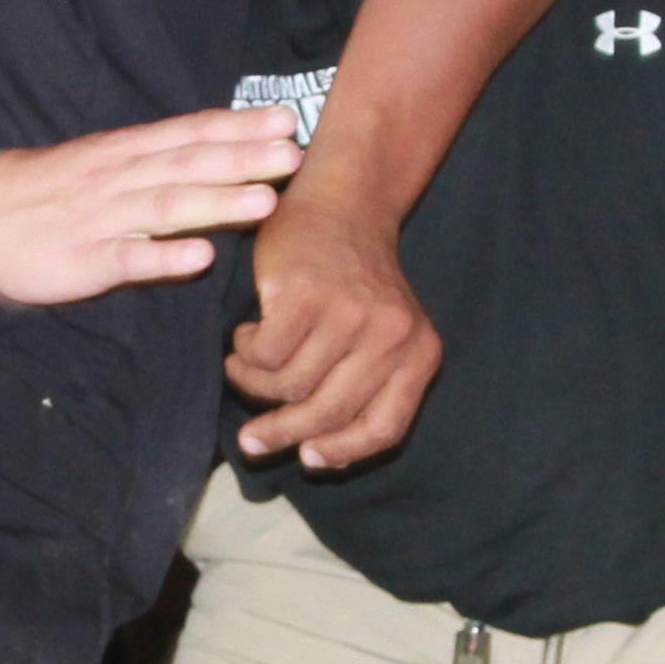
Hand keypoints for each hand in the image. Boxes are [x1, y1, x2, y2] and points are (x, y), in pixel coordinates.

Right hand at [0, 110, 301, 311]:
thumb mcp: (104, 161)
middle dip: (242, 159)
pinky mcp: (84, 260)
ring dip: (217, 202)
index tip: (286, 119)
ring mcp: (103, 218)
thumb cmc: (51, 190)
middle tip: (292, 156)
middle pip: (188, 165)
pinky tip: (199, 259)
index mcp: (126, 151)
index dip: (238, 126)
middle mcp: (120, 177)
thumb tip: (223, 150)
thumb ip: (158, 158)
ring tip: (264, 201)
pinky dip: (164, 258)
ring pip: (167, 207)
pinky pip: (128, 259)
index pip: (189, 133)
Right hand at [232, 200, 442, 473]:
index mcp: (420, 353)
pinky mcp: (307, 294)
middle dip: (281, 432)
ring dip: (254, 384)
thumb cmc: (350, 283)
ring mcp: (350, 314)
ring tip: (244, 366)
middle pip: (328, 412)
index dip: (343, 452)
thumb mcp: (378, 338)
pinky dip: (247, 354)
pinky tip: (247, 335)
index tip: (307, 458)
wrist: (339, 205)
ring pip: (289, 386)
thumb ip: (362, 392)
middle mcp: (393, 336)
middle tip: (250, 439)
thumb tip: (320, 458)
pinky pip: (265, 355)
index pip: (386, 427)